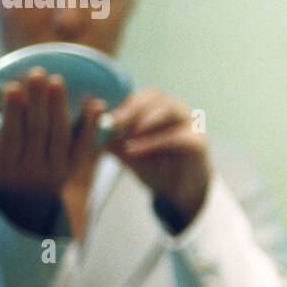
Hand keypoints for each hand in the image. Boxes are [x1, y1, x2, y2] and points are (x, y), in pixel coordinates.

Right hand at [0, 67, 104, 232]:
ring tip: (57, 80)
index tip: (11, 86)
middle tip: (37, 72)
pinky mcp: (74, 168)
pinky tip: (95, 103)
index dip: (12, 112)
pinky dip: (91, 124)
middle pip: (38, 132)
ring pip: (60, 136)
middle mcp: (32, 170)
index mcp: (5, 167)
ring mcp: (56, 170)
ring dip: (60, 106)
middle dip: (38, 101)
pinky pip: (84, 145)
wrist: (26, 204)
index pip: (10, 137)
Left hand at [106, 86, 209, 230]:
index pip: (141, 94)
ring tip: (124, 134)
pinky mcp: (198, 142)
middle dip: (132, 106)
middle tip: (114, 120)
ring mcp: (190, 124)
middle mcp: (177, 110)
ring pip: (169, 109)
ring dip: (144, 119)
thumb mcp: (127, 153)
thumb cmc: (155, 168)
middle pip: (156, 95)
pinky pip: (175, 136)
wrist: (180, 193)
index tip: (102, 111)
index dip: (122, 100)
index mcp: (160, 108)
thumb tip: (88, 121)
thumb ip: (111, 138)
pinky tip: (134, 150)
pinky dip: (152, 142)